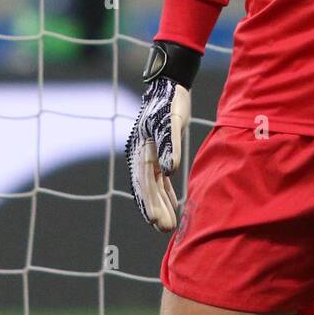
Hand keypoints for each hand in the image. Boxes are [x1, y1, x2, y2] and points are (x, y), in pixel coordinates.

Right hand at [125, 40, 198, 230]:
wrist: (169, 84)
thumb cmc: (170, 102)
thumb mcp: (172, 122)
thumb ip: (171, 145)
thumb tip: (169, 171)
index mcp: (141, 150)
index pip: (144, 182)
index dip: (150, 203)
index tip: (156, 221)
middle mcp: (141, 155)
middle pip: (146, 187)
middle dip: (154, 209)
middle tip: (165, 230)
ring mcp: (148, 154)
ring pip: (153, 185)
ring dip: (159, 204)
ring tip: (168, 226)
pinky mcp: (159, 152)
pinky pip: (159, 177)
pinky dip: (165, 192)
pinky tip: (172, 205)